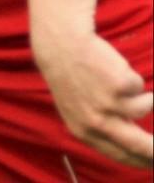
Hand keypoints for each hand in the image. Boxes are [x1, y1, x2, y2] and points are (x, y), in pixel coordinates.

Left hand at [34, 25, 153, 168]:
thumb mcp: (79, 109)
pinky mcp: (119, 86)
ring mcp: (108, 104)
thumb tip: (136, 149)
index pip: (121, 155)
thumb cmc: (73, 77)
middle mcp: (96, 122)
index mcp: (83, 131)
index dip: (142, 161)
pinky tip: (111, 67)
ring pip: (144, 106)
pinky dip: (130, 76)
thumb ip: (103, 130)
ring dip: (141, 94)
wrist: (61, 46)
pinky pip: (138, 85)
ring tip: (120, 81)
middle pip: (139, 145)